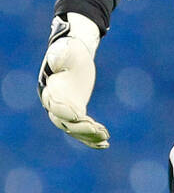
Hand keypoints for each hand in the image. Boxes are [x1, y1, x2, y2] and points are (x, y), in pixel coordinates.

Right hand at [37, 13, 109, 148]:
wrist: (73, 54)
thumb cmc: (68, 50)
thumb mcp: (65, 49)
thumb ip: (59, 54)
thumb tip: (55, 58)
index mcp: (50, 90)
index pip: (54, 105)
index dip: (64, 111)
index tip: (77, 115)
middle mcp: (55, 105)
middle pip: (64, 122)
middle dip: (80, 128)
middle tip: (96, 129)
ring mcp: (65, 111)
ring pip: (75, 130)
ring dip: (89, 136)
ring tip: (105, 138)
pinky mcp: (77, 113)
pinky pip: (82, 130)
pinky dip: (92, 138)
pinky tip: (105, 143)